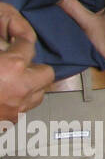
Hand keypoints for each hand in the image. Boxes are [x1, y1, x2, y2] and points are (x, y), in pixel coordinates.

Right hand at [0, 4, 54, 122]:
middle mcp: (22, 86)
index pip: (28, 43)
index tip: (15, 38)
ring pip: (40, 92)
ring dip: (30, 84)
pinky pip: (25, 107)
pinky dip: (19, 100)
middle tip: (18, 62)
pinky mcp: (12, 120)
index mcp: (13, 65)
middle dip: (33, 66)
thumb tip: (3, 44)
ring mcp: (18, 106)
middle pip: (46, 71)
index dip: (20, 38)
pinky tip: (5, 95)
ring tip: (14, 80)